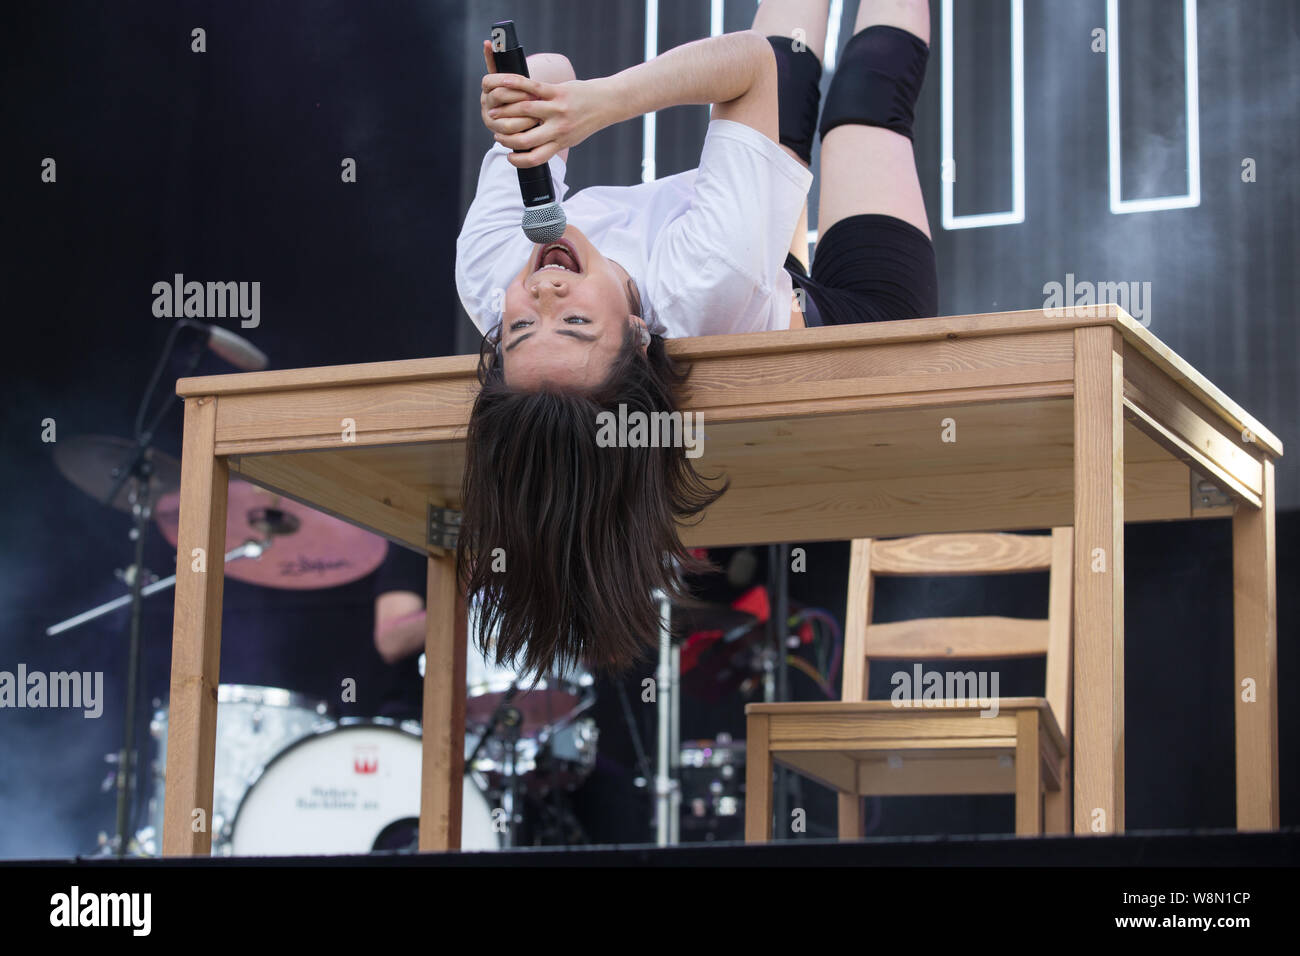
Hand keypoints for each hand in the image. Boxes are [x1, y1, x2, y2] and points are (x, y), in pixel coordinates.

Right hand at [481, 46, 607, 167]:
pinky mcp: (557, 91)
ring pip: (523, 111)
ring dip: (504, 112)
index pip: (535, 158)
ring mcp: (557, 109)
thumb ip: (554, 142)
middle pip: (524, 138)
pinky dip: (514, 85)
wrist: (608, 102)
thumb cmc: (588, 120)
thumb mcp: (572, 137)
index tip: (509, 156)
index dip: (517, 160)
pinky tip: (502, 84)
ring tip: (495, 111)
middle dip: (505, 137)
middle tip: (497, 132)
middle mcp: (559, 129)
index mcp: (561, 142)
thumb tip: (533, 148)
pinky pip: (531, 87)